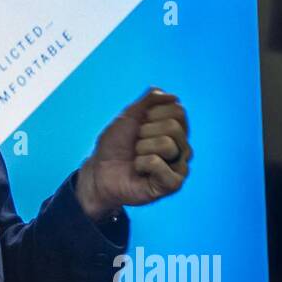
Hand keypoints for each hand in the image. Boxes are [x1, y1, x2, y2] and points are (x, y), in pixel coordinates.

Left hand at [75, 87, 191, 216]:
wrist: (99, 170)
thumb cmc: (115, 144)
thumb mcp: (130, 115)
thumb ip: (151, 100)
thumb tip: (174, 97)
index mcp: (176, 129)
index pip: (178, 110)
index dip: (152, 114)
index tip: (139, 124)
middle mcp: (182, 147)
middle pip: (174, 127)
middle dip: (145, 132)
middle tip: (136, 144)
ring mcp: (179, 166)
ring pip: (167, 144)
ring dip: (142, 148)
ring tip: (136, 158)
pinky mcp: (172, 184)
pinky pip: (159, 164)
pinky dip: (142, 164)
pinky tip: (139, 171)